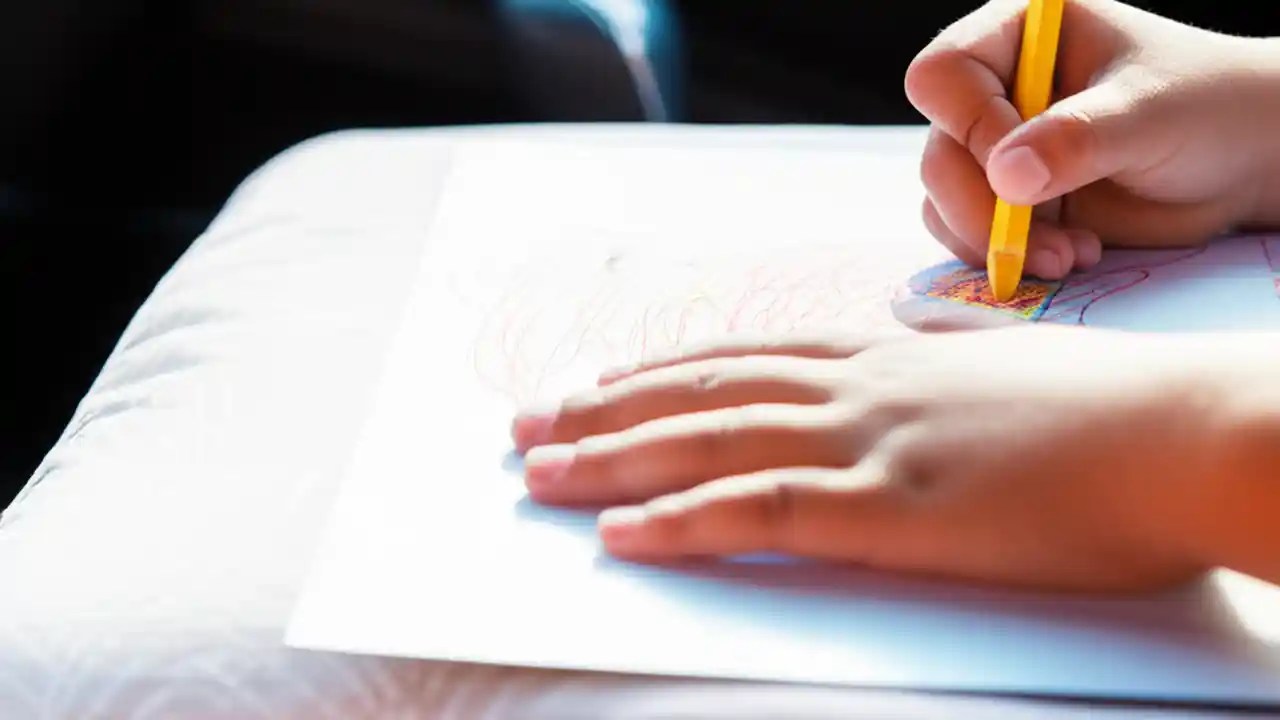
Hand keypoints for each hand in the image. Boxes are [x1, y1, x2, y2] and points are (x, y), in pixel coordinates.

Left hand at [512, 329, 1252, 592]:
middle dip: (604, 412)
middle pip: (700, 393)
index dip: (655, 371)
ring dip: (614, 462)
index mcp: (878, 355)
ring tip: (539, 474)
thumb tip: (905, 334)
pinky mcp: (892, 507)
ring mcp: (867, 442)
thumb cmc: (1099, 409)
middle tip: (527, 425)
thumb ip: (933, 351)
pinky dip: (683, 521)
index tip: (594, 383)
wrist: (1175, 432)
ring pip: (709, 444)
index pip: (738, 357)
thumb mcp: (996, 364)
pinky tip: (623, 533)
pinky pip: (762, 510)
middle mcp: (854, 387)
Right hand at [906, 0, 1279, 278]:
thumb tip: (1003, 177)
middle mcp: (997, 87)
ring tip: (1071, 254)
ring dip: (998, 240)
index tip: (1018, 172)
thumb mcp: (1148, 116)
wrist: (1243, 161)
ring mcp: (997, 147)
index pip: (945, 74)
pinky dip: (1009, 255)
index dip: (970, 126)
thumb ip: (1077, 139)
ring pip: (945, 199)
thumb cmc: (1206, 110)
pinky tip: (1072, 253)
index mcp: (1020, 33)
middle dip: (982, 207)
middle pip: (940, 150)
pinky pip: (968, 233)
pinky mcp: (1007, 199)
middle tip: (1034, 242)